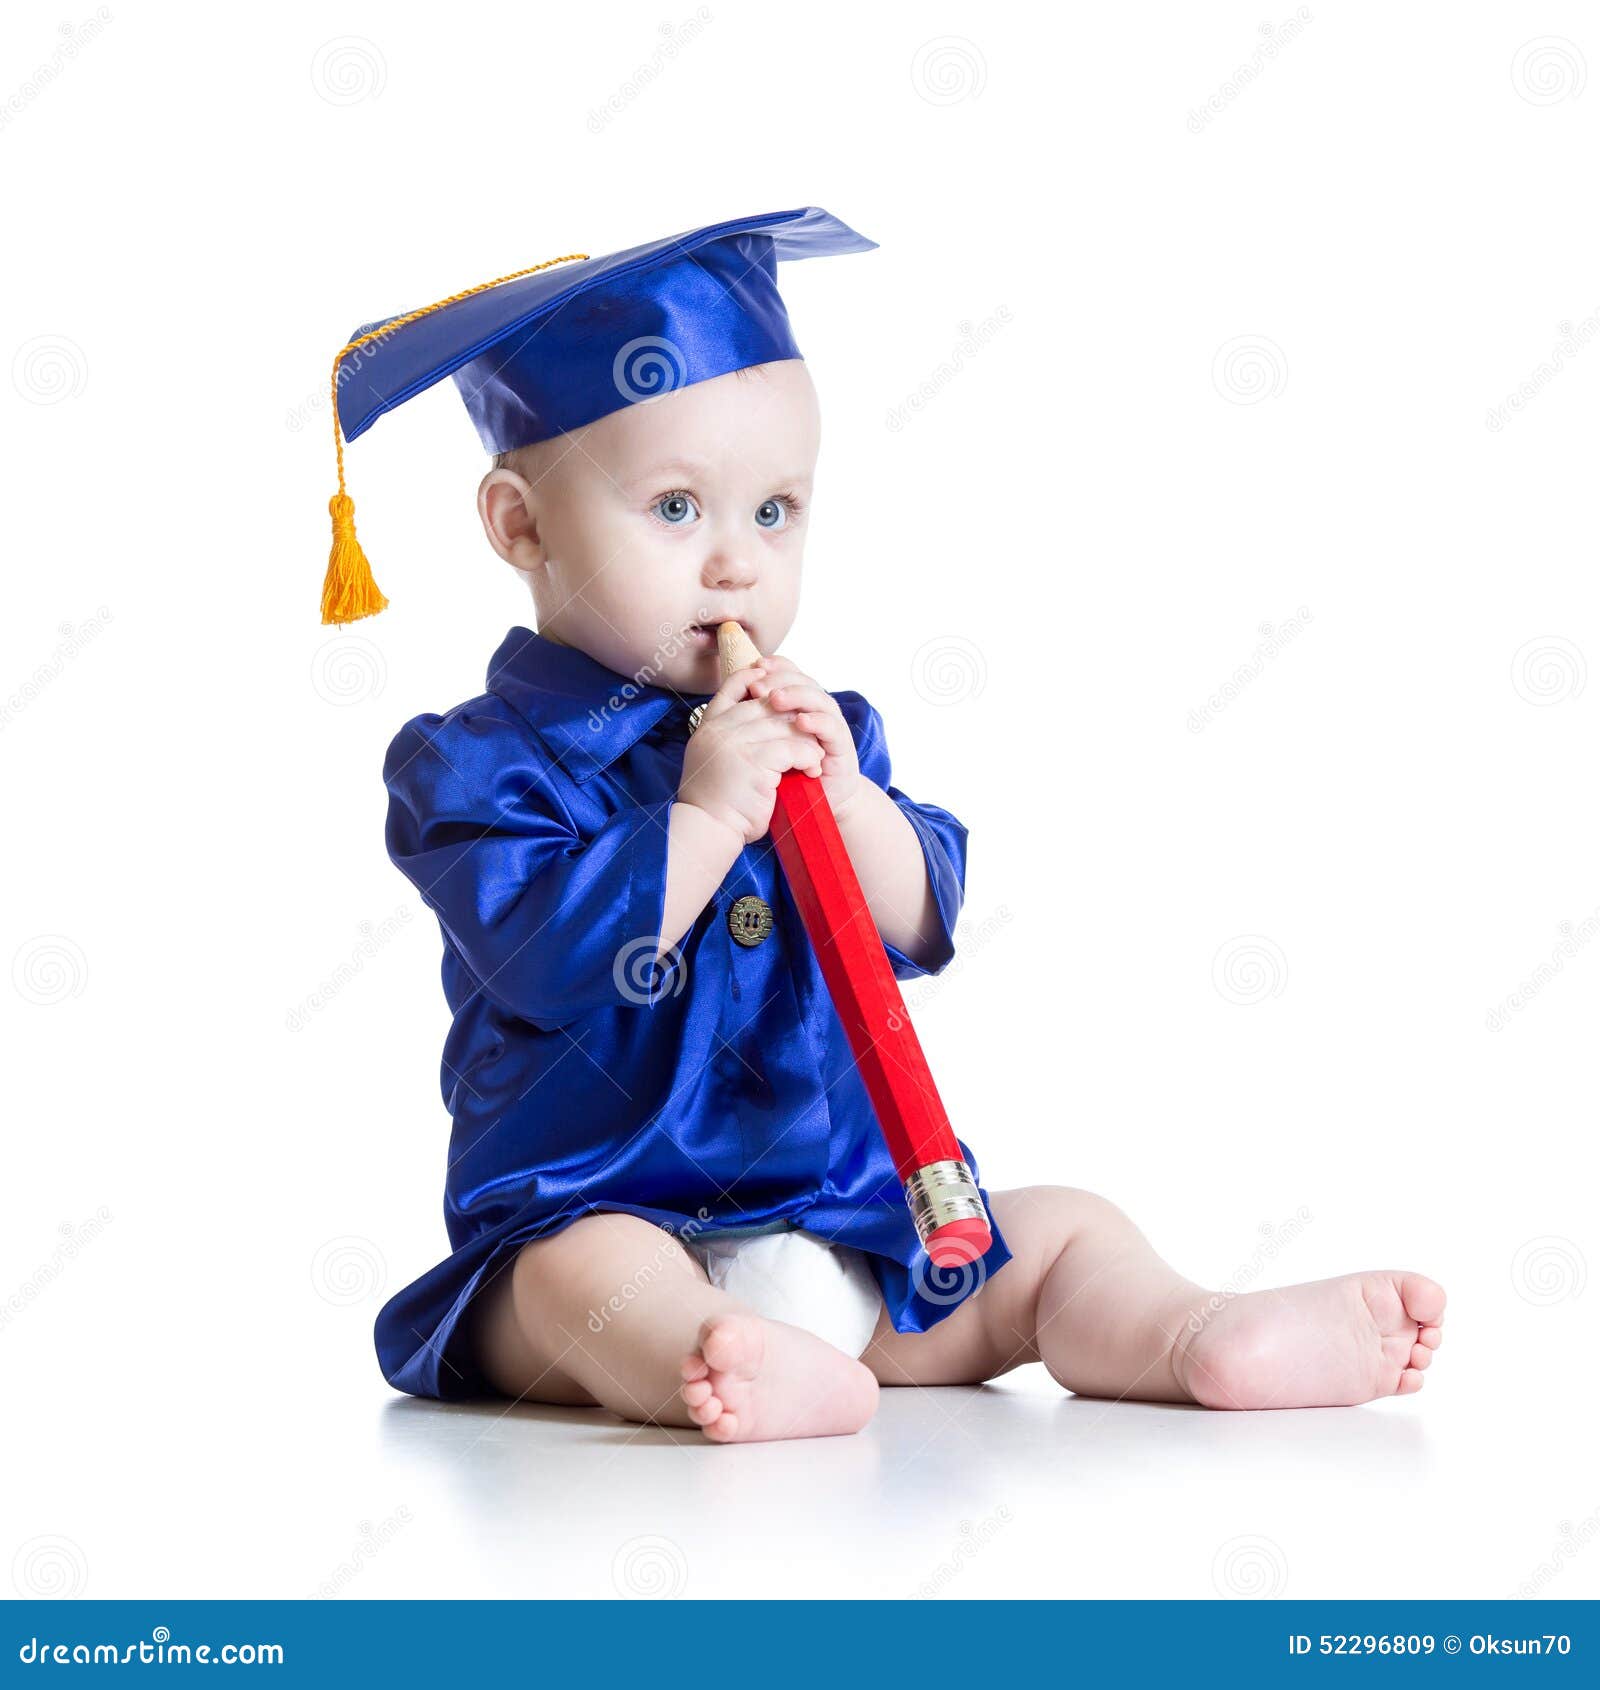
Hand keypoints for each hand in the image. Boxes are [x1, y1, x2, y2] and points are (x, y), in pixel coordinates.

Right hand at [677, 662, 825, 844]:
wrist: (707, 829)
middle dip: (795, 718)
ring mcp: (736, 742)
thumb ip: (728, 734)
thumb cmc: (716, 800)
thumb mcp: (714, 757)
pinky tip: (812, 770)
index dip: (759, 680)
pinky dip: (809, 758)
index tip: (779, 691)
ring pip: (786, 726)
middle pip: (768, 704)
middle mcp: (720, 728)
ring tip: (815, 758)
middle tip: (811, 735)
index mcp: (710, 724)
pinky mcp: (755, 760)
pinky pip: (794, 748)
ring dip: (807, 741)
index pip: (735, 684)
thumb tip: (759, 712)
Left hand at [743, 654, 863, 816]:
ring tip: (777, 699)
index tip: (754, 667)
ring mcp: (830, 727)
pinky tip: (801, 722)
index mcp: (796, 706)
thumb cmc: (780, 778)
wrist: (808, 809)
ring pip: (819, 698)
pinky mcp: (841, 746)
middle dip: (779, 679)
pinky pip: (831, 727)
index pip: (788, 674)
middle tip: (758, 686)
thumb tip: (726, 699)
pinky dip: (817, 721)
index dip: (774, 667)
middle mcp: (815, 711)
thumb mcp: (761, 749)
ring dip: (797, 695)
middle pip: (803, 681)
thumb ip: (751, 724)